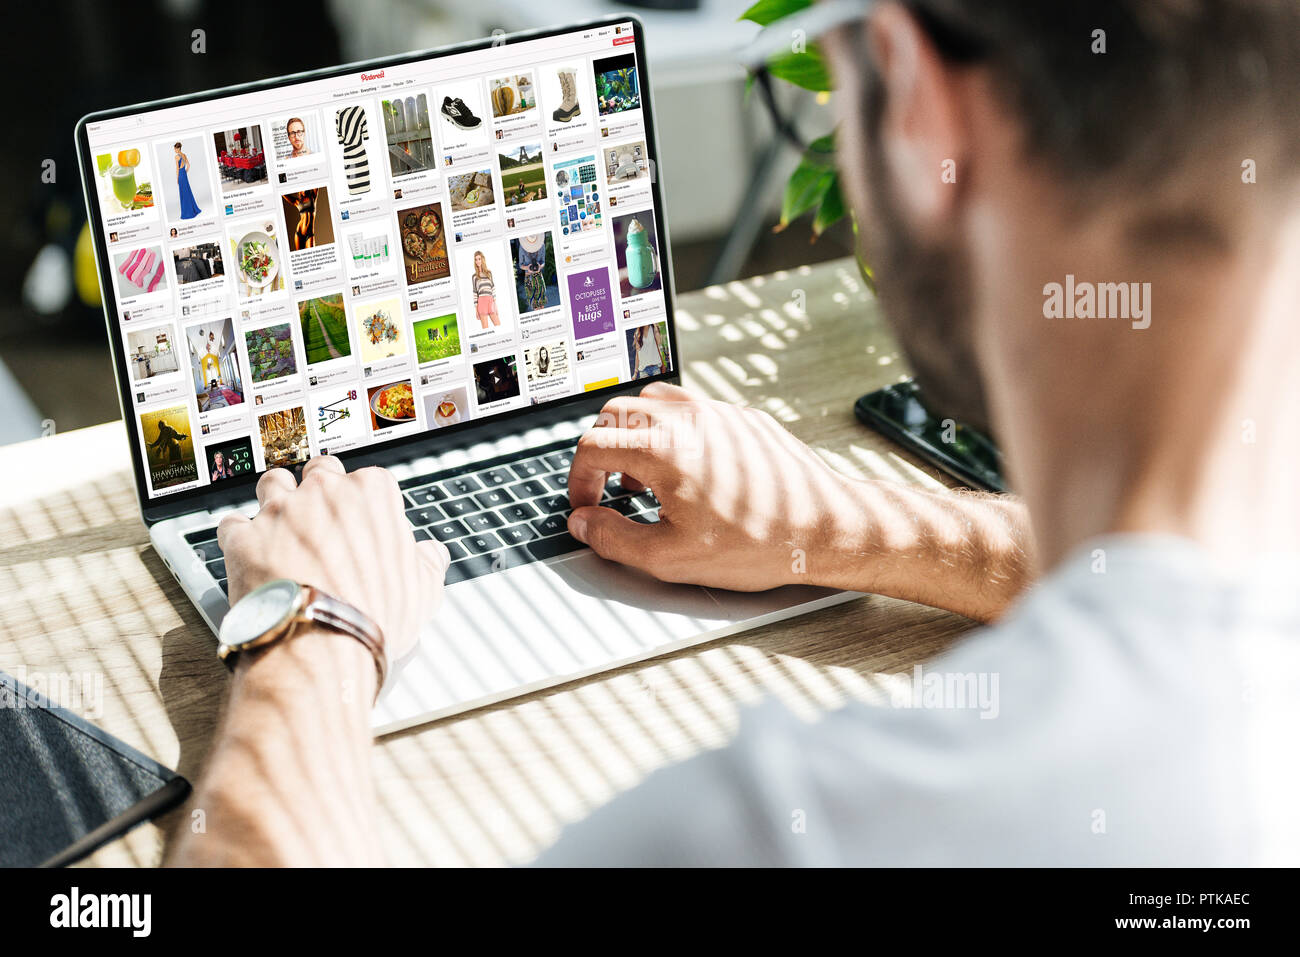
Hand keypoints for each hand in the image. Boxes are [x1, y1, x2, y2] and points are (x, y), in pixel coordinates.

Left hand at [217, 456, 448, 662]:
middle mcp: (324, 492)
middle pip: (320, 471)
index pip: (370, 480)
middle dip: (319, 490)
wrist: (320, 648)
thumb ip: (427, 562)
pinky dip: (240, 535)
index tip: (363, 524)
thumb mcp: (423, 591)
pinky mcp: (243, 537)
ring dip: (277, 500)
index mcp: (372, 494)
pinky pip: (233, 523)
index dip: (366, 505)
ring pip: (273, 483)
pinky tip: (249, 551)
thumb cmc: (375, 619)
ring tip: (282, 527)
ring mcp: (280, 511)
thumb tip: (430, 554)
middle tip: (323, 521)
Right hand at [566, 382, 849, 591]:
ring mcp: (718, 413)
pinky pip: (693, 409)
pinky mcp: (743, 419)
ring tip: (643, 477)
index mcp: (663, 449)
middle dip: (601, 451)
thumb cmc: (758, 544)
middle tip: (607, 489)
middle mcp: (688, 420)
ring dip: (635, 434)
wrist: (823, 529)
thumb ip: (614, 539)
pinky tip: (686, 470)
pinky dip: (673, 431)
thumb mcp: (670, 558)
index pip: (592, 445)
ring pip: (654, 400)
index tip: (586, 504)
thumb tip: (584, 525)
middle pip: (616, 413)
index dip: (578, 479)